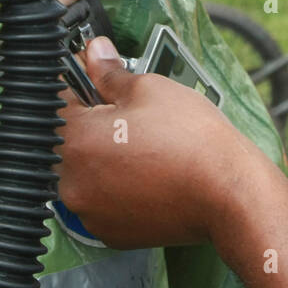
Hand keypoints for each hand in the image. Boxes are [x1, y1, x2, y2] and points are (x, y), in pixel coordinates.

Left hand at [54, 35, 266, 248]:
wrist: (229, 194)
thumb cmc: (193, 142)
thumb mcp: (150, 89)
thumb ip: (110, 73)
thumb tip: (95, 54)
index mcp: (73, 141)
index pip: (58, 99)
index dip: (80, 82)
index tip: (97, 78)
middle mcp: (72, 182)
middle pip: (69, 139)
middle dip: (93, 123)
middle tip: (131, 116)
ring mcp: (89, 212)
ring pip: (86, 171)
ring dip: (104, 156)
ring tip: (143, 147)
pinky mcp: (110, 233)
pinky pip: (102, 199)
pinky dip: (117, 186)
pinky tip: (146, 173)